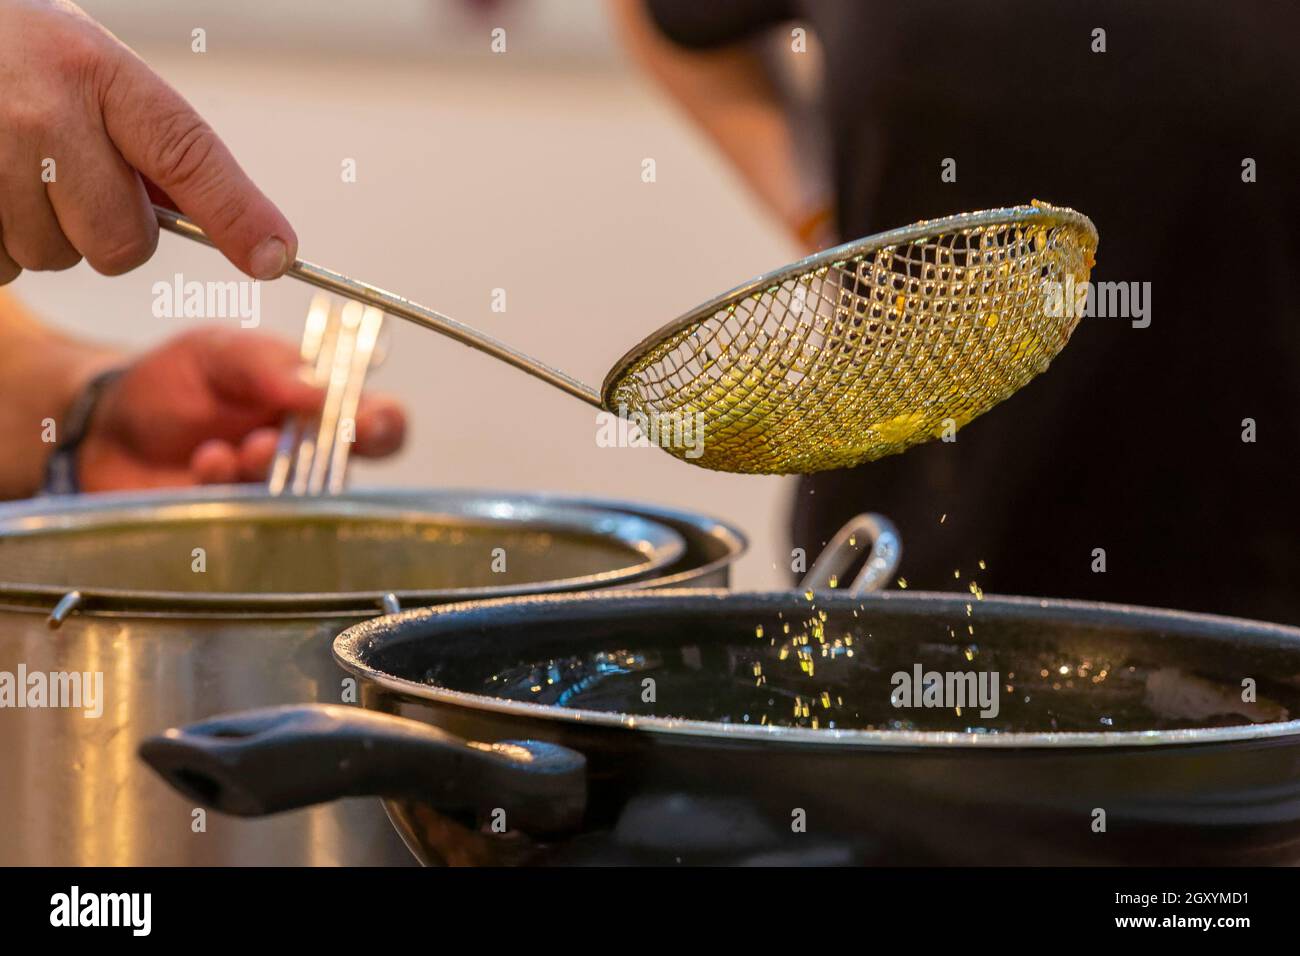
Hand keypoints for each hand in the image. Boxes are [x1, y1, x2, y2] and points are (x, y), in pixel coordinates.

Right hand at [0, 0, 295, 283]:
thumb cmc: (13, 58)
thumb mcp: (84, 70)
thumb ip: (151, 142)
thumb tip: (244, 233)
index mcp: (94, 69)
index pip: (188, 154)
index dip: (237, 215)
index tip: (277, 258)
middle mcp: (42, 109)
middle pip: (121, 244)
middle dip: (104, 230)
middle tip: (65, 179)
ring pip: (54, 259)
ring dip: (40, 234)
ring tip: (6, 168)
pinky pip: (0, 267)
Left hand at [77, 327, 404, 490]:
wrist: (104, 429)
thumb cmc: (172, 383)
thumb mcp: (216, 351)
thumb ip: (265, 364)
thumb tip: (319, 389)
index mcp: (318, 405)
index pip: (379, 420)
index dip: (384, 424)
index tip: (365, 424)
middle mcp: (307, 454)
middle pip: (346, 469)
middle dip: (313, 459)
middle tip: (269, 440)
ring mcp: (274, 494)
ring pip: (299, 499)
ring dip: (263, 473)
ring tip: (221, 451)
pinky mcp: (238, 525)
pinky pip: (252, 520)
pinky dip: (226, 488)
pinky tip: (203, 464)